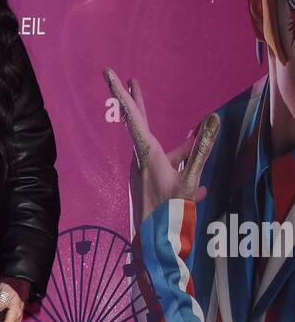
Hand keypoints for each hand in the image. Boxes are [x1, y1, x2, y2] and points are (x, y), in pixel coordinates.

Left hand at [104, 67, 219, 229]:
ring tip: (195, 157)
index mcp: (147, 155)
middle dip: (137, 101)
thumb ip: (200, 150)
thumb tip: (212, 119)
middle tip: (130, 79)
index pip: (133, 116)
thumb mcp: (189, 181)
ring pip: (163, 152)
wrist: (153, 248)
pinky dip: (181, 173)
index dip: (122, 93)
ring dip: (180, 152)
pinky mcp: (148, 185)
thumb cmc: (168, 215)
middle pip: (140, 124)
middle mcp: (140, 160)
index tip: (109, 73)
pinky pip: (167, 170)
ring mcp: (143, 173)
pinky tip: (197, 192)